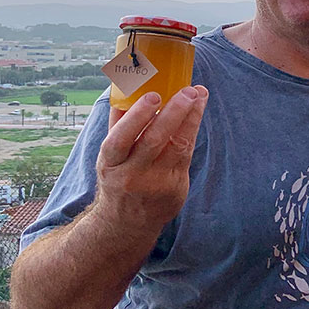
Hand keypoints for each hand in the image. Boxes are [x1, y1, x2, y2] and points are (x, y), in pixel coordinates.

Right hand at [94, 86, 208, 233]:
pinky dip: (192, 129)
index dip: (137, 117)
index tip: (153, 95)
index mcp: (110, 164)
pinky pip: (186, 154)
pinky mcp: (175, 187)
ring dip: (190, 117)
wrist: (127, 222)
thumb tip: (126, 86)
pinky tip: (197, 111)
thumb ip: (118, 124)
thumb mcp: (110, 156)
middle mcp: (131, 175)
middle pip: (154, 141)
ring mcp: (156, 183)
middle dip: (173, 113)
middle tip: (187, 91)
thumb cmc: (118, 176)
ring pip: (177, 146)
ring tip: (198, 94)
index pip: (120, 139)